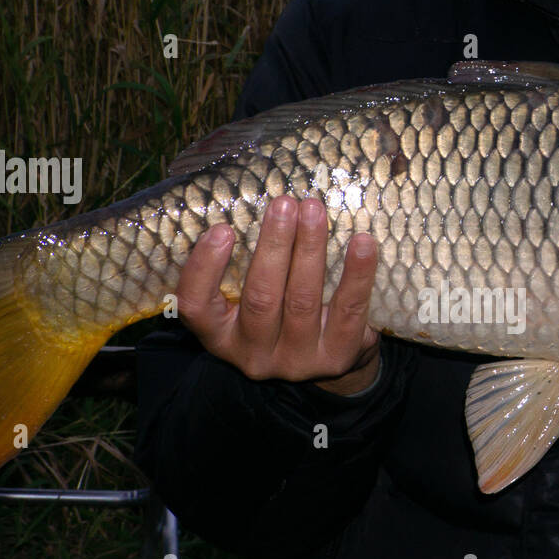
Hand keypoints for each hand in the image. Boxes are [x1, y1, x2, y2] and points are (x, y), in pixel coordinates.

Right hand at [177, 195, 380, 395]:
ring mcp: (295, 360)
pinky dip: (356, 275)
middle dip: (274, 245)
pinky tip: (362, 243)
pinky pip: (348, 312)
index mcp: (221, 334)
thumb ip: (244, 263)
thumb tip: (257, 198)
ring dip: (310, 249)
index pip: (196, 305)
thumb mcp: (249, 297)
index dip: (204, 268)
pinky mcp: (336, 358)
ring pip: (302, 301)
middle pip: (260, 298)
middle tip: (284, 203)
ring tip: (314, 211)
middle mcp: (253, 354)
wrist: (328, 356)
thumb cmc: (281, 311)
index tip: (222, 228)